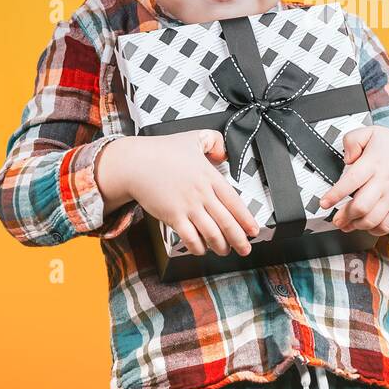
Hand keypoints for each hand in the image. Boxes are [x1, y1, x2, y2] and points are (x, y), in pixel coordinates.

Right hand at [124, 131, 259, 256]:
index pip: (234, 201)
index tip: (254, 230)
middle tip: (245, 248)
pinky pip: (190, 237)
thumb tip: (224, 154)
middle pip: (227, 221)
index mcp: (209, 176)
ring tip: (225, 251)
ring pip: (211, 233)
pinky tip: (202, 249)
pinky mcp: (172, 216)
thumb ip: (214, 141)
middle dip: (239, 239)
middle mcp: (201, 193)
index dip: (246, 218)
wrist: (134, 163)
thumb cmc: (161, 151)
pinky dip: (198, 247)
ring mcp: (187, 206)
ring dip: (221, 246)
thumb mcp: (194, 137)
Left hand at [317, 126, 388, 235]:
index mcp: (374, 163)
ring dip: (356, 225)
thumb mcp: (373, 132)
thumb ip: (352, 139)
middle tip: (336, 218)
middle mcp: (384, 181)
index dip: (336, 194)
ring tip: (347, 224)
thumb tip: (346, 159)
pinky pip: (387, 226)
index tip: (324, 203)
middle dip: (344, 216)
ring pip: (372, 220)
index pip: (352, 180)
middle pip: (361, 206)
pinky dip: (374, 231)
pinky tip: (366, 226)